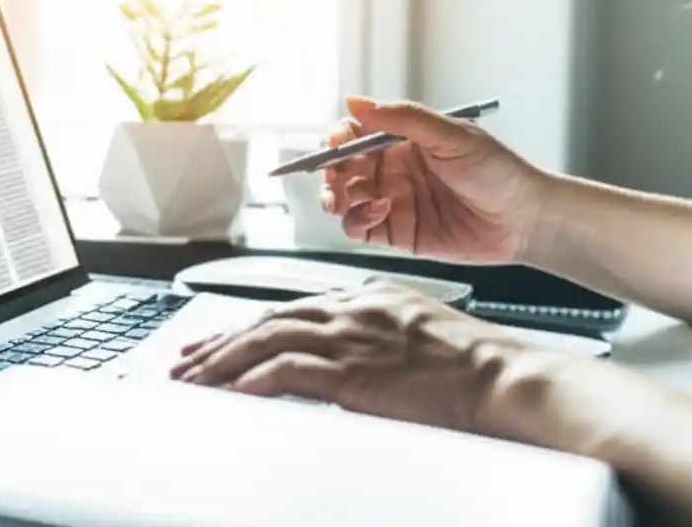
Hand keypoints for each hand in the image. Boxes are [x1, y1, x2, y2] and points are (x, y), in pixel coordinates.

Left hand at [168, 284, 557, 440]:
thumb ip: (379, 339)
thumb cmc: (477, 364)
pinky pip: (285, 372)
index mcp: (367, 297)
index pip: (293, 307)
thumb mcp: (419, 333)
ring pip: (265, 340)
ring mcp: (349, 337)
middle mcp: (351, 309)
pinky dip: (251, 381)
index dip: (252, 324)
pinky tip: (229, 394)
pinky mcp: (351, 370)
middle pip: (268, 319)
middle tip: (187, 359)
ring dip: (222, 362)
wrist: (504, 376)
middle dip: (222, 341)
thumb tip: (353, 360)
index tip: (224, 340)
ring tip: (191, 380)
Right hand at [323, 97, 549, 263]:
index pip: (354, 134)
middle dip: (329, 171)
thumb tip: (355, 100)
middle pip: (340, 167)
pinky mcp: (396, 233)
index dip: (337, 139)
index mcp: (401, 141)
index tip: (335, 145)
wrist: (524, 219)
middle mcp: (392, 170)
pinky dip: (357, 219)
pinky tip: (380, 210)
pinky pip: (358, 228)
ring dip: (336, 196)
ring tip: (348, 198)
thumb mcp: (450, 135)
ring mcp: (391, 201)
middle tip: (336, 177)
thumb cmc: (497, 171)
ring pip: (343, 199)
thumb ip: (402, 118)